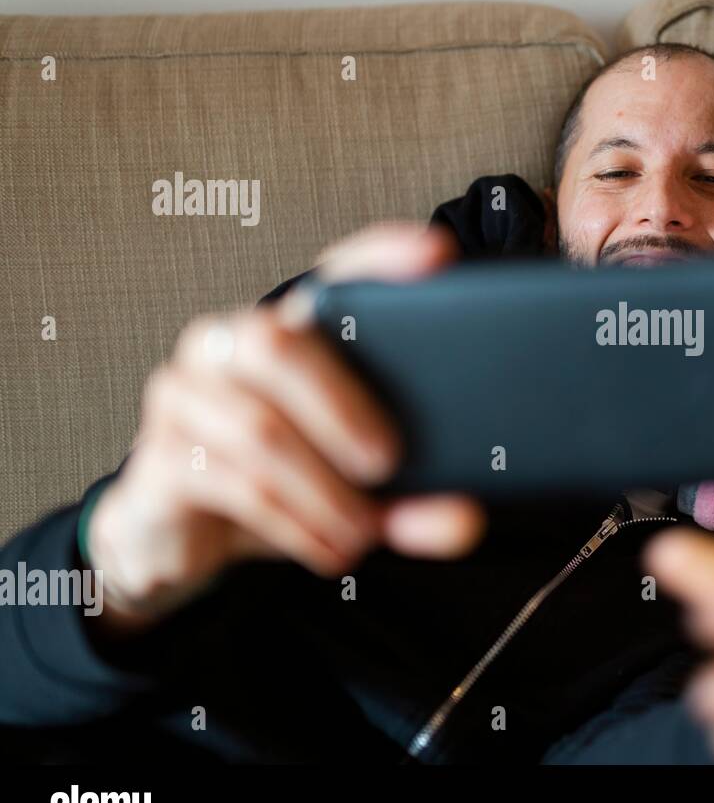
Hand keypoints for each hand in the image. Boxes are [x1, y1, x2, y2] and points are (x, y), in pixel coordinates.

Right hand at [89, 223, 484, 629]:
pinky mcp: (159, 458)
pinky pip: (235, 484)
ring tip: (364, 531)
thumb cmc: (278, 485)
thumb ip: (411, 501)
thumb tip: (465, 521)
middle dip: (341, 404)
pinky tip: (329, 547)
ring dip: (324, 492)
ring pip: (261, 432)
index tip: (437, 256)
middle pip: (276, 342)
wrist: (178, 538)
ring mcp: (184, 394)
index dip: (380, 258)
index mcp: (288, 330)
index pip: (334, 274)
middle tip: (388, 461)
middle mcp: (228, 345)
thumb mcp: (354, 492)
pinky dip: (295, 522)